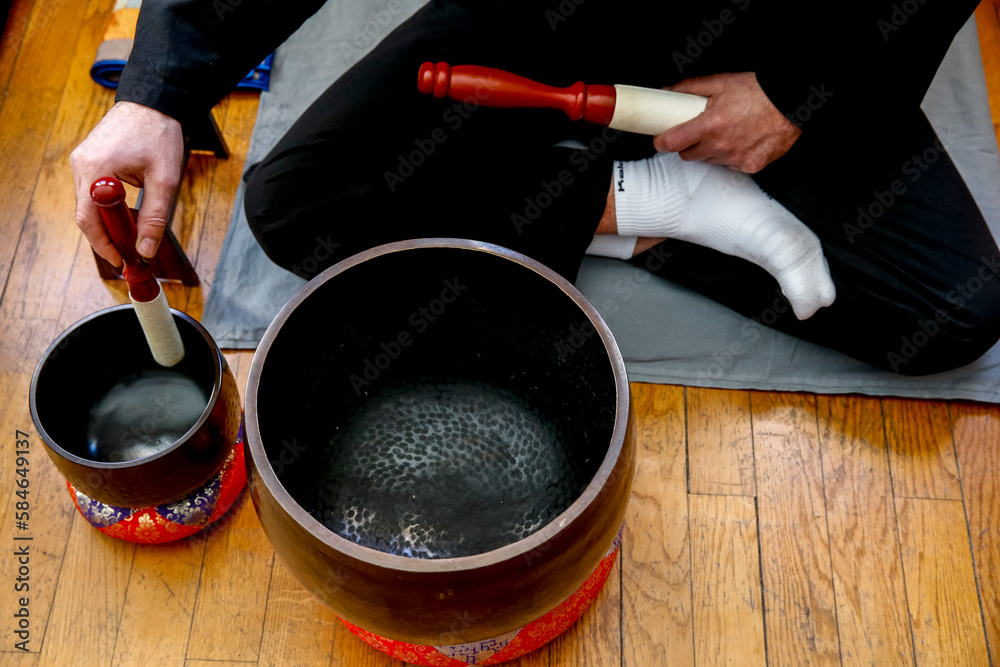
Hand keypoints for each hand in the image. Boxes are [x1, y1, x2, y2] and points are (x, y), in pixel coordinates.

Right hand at [70, 101, 184, 265]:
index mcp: (96, 169)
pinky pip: (94, 190)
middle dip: (108, 235)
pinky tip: (128, 210)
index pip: (88, 219)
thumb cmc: (159, 134)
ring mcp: (82, 160)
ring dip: (110, 220)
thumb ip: (155, 217)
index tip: (121, 259)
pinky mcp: (89, 157)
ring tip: (134, 230)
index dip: (103, 244)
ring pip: (91, 203)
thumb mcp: (164, 180)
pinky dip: (109, 205)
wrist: (154, 101)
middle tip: (130, 251)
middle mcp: (81, 165)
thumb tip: (146, 249)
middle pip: (87, 213)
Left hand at [653, 72, 800, 173]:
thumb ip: (689, 88)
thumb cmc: (758, 91)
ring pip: (709, 161)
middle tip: (697, 131)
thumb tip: (666, 92)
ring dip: (710, 150)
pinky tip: (740, 141)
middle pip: (688, 155)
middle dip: (688, 144)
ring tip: (724, 132)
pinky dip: (730, 156)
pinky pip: (730, 166)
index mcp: (709, 125)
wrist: (791, 102)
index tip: (661, 138)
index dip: (662, 142)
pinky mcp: (750, 166)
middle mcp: (721, 146)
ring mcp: (735, 159)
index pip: (671, 143)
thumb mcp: (720, 82)